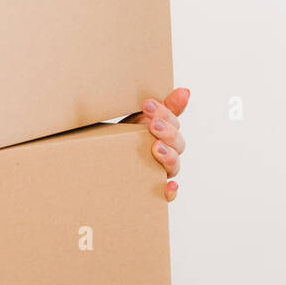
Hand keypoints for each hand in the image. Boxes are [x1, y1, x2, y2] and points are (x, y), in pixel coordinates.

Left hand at [120, 87, 188, 201]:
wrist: (100, 163)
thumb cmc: (124, 139)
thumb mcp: (138, 121)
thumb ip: (160, 107)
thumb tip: (185, 91)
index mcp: (164, 134)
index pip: (173, 123)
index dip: (164, 113)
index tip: (147, 105)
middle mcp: (167, 152)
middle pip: (178, 144)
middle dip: (167, 133)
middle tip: (153, 125)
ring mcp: (161, 171)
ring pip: (174, 166)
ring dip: (169, 157)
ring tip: (156, 148)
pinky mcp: (154, 188)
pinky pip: (168, 193)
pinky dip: (171, 190)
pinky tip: (168, 186)